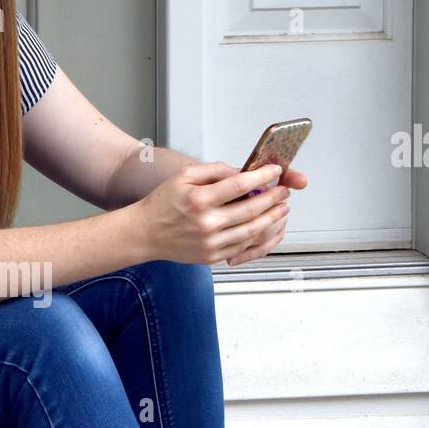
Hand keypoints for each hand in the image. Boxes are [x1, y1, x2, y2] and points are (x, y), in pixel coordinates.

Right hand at [136, 160, 292, 265]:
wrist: (144, 234)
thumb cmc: (161, 204)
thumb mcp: (183, 176)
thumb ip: (213, 170)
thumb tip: (241, 171)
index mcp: (199, 199)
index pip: (240, 184)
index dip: (262, 176)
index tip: (274, 171)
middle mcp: (206, 222)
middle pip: (251, 209)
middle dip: (273, 198)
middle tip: (284, 191)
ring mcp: (210, 242)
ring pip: (251, 230)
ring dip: (271, 218)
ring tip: (282, 209)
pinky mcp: (211, 256)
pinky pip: (242, 246)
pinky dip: (258, 236)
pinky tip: (264, 225)